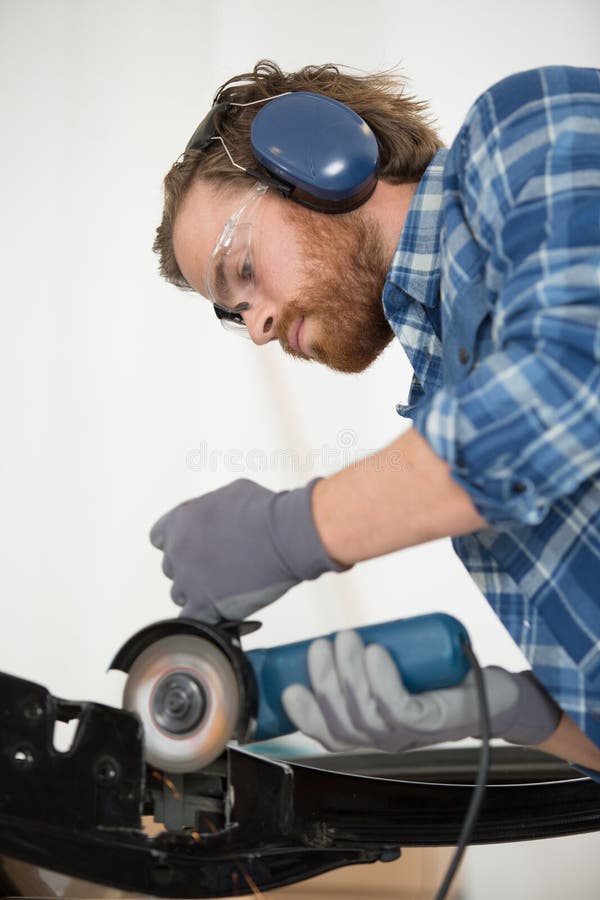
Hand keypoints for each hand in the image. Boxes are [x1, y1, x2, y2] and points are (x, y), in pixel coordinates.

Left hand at [149, 478, 345, 623]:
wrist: (285, 535)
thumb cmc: (265, 511)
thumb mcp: (229, 494)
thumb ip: (208, 509)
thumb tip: (212, 519)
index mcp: (179, 521)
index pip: (159, 538)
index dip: (178, 544)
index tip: (194, 547)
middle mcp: (178, 550)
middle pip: (172, 568)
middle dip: (191, 568)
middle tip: (218, 567)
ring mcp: (189, 579)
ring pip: (180, 594)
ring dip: (197, 593)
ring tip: (226, 588)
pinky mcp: (204, 604)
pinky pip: (191, 619)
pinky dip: (204, 617)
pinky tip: (220, 611)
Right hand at [281, 630, 560, 751]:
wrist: (496, 693)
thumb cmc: (441, 680)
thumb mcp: (396, 672)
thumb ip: (366, 664)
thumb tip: (330, 637)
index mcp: (373, 731)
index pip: (330, 736)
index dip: (305, 716)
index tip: (291, 686)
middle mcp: (389, 740)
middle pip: (342, 725)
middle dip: (325, 682)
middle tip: (324, 643)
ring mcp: (411, 734)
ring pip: (366, 714)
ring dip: (350, 674)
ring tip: (349, 638)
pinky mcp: (434, 721)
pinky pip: (398, 707)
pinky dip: (382, 680)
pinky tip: (376, 653)